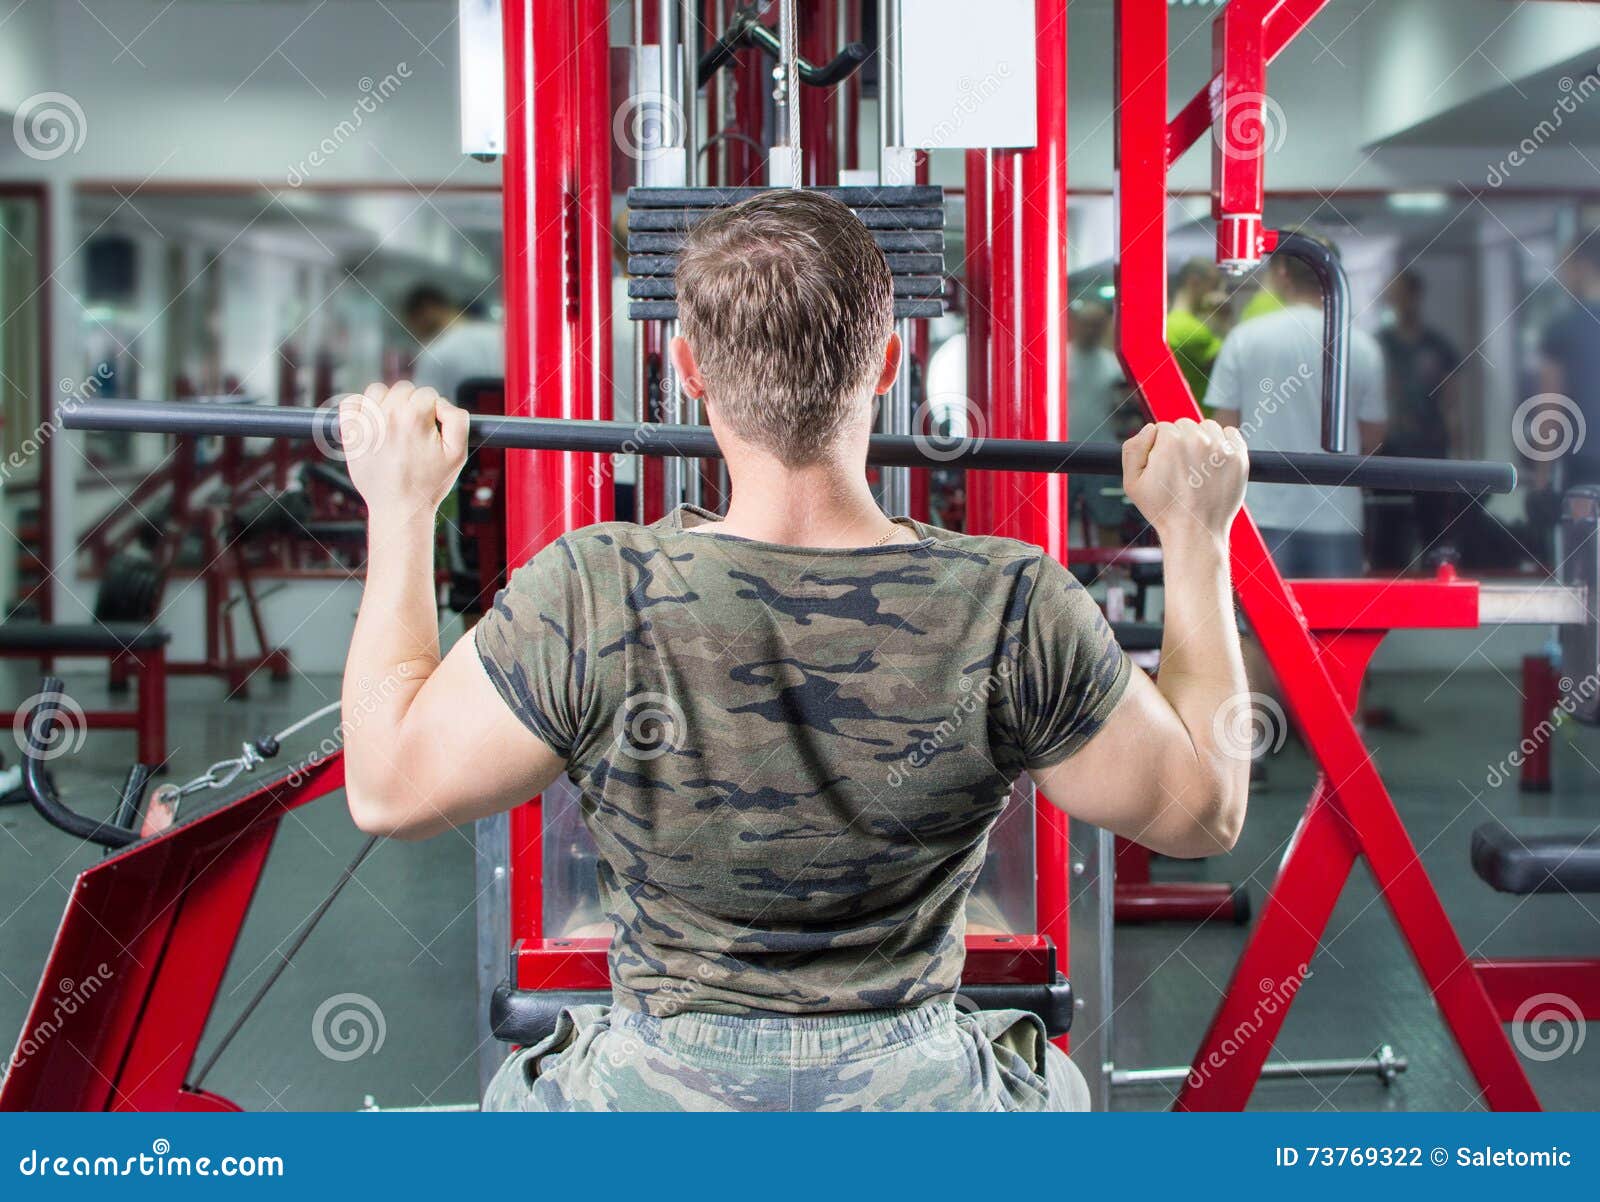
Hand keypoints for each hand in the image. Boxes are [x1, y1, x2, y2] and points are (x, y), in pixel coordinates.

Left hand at [340, 381, 469, 516]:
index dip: (433, 410)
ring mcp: (366, 423)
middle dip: (412, 404)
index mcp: (414, 418)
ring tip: (393, 424)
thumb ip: (458, 420)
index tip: (431, 428)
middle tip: (414, 430)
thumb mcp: (458, 453)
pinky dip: (359, 406)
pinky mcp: (351, 433)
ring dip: (387, 401)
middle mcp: (388, 416)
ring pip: (377, 390)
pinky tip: (371, 421)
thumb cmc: (428, 484)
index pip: (427, 393)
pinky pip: (350, 403)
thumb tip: (442, 403)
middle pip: (403, 389)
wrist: (400, 508)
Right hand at [1122, 419, 1247, 541]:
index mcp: (1170, 441)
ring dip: (1202, 440)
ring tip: (1198, 466)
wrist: (1196, 531)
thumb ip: (1132, 449)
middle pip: (1185, 425)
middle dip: (1180, 442)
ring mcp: (1221, 447)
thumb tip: (1149, 429)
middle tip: (1181, 469)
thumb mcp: (1132, 483)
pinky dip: (1224, 442)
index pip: (1163, 428)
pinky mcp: (1239, 456)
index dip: (1160, 447)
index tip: (1165, 467)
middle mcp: (1198, 439)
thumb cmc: (1164, 510)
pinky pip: (1231, 433)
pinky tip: (1215, 462)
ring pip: (1207, 427)